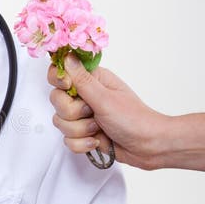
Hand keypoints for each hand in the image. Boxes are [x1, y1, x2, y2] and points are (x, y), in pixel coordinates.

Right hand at [48, 55, 169, 169]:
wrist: (148, 146)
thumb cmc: (133, 119)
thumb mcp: (105, 97)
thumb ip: (81, 79)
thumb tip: (66, 56)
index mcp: (92, 80)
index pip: (61, 72)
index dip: (59, 81)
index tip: (68, 88)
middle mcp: (85, 96)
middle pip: (56, 101)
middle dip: (72, 113)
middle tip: (91, 112)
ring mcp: (83, 116)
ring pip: (60, 122)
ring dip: (80, 130)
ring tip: (99, 129)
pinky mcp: (83, 133)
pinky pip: (68, 140)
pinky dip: (82, 143)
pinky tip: (97, 141)